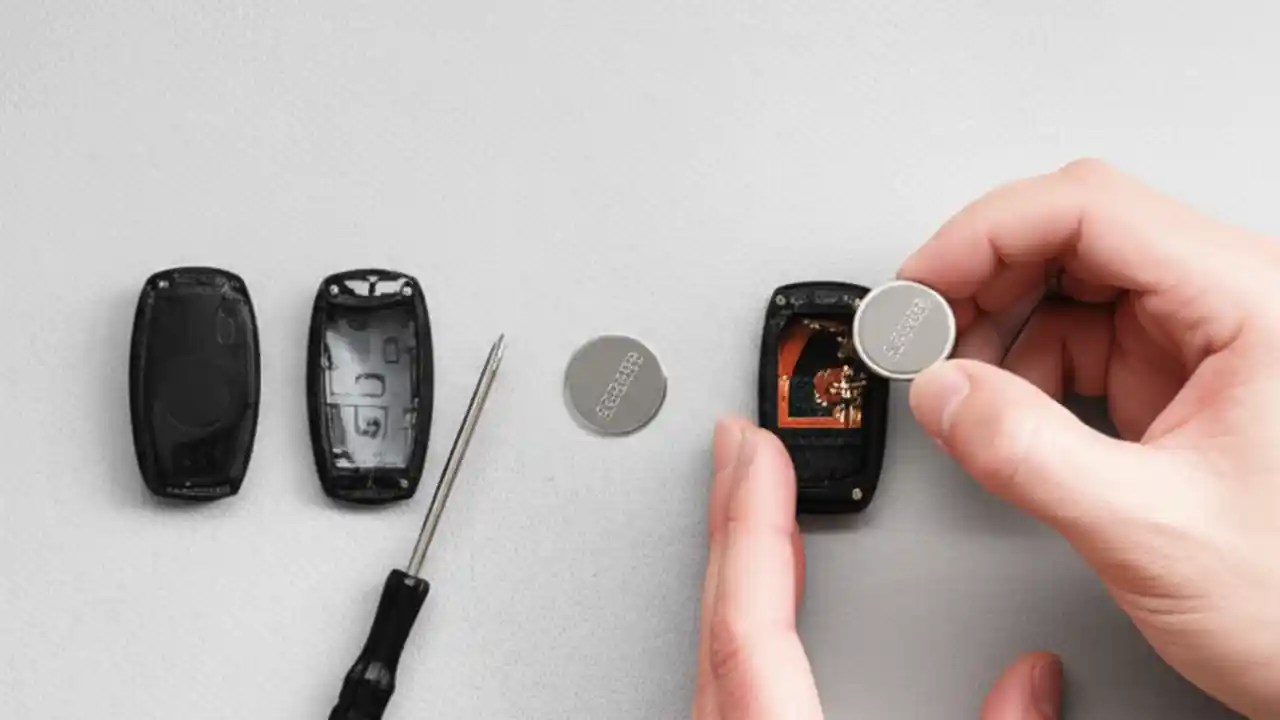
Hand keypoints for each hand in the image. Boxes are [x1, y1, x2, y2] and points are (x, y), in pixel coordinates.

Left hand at [692, 418, 1063, 718]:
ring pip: (709, 645)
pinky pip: (716, 677)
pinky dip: (733, 620)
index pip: (749, 626)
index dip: (752, 526)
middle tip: (742, 448)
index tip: (756, 455)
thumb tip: (1033, 683)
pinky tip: (749, 605)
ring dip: (729, 564)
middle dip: (733, 518)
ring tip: (745, 507)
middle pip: (718, 616)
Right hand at [901, 159, 1279, 718]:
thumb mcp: (1155, 530)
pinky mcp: (1181, 379)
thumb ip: (1030, 457)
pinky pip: (1079, 341)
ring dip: (999, 326)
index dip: (983, 235)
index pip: (1091, 211)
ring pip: (1071, 285)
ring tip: (959, 382)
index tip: (919, 284)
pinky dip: (1024, 368)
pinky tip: (1004, 409)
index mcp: (1253, 303)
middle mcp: (1232, 303)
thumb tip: (942, 394)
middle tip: (920, 330)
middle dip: (983, 279)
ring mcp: (1204, 339)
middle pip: (1075, 235)